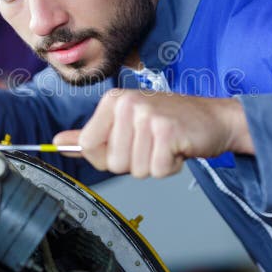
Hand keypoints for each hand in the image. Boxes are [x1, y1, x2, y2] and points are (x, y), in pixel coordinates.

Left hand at [53, 89, 254, 178]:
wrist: (214, 119)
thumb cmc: (171, 122)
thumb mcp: (127, 123)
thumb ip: (92, 135)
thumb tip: (57, 144)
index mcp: (113, 101)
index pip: (87, 145)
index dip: (106, 155)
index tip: (127, 144)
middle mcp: (128, 104)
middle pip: (111, 161)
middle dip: (133, 162)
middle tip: (151, 144)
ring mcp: (148, 116)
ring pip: (135, 169)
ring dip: (153, 165)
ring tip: (165, 145)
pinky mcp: (167, 132)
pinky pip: (157, 170)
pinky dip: (169, 167)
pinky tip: (176, 149)